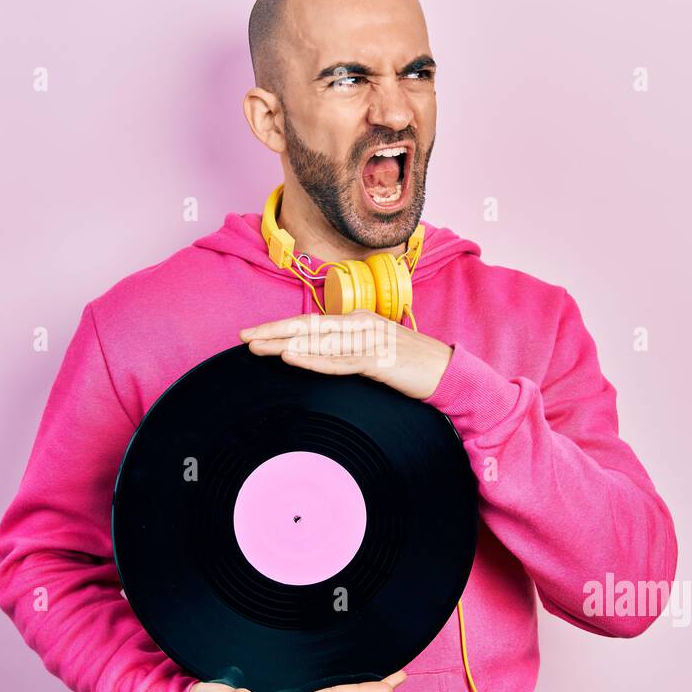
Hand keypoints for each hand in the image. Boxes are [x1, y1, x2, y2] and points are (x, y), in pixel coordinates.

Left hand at [239, 311, 452, 400]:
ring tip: (257, 347)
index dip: (280, 326)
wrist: (448, 371)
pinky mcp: (377, 360)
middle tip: (243, 337)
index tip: (254, 334)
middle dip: (272, 331)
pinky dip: (312, 359)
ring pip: (318, 341)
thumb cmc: (413, 365)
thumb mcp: (377, 351)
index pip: (312, 322)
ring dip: (284, 343)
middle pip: (308, 326)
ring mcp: (368, 341)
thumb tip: (322, 354)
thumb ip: (350, 349)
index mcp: (358, 320)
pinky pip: (338, 361)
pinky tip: (290, 358)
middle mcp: (360, 324)